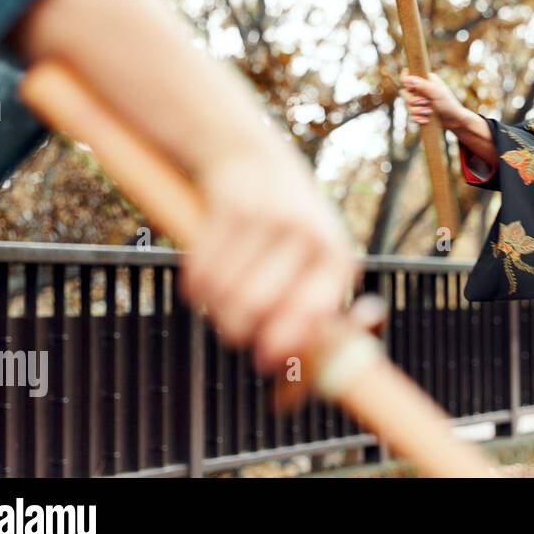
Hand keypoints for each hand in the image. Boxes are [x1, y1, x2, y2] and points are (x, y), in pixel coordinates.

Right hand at [182, 151, 359, 374]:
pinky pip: (200, 269)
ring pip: (224, 292)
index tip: (264, 361)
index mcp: (339, 258)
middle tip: (232, 331)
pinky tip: (201, 280)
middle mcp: (311, 236)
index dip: (286, 342)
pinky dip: (194, 285)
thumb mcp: (317, 261)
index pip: (313, 312)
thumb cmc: (291, 229)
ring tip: (218, 299)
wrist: (256, 159)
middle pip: (258, 307)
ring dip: (212, 307)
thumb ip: (312, 314)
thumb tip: (296, 374)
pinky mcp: (232, 207)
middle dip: (237, 329)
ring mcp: (271, 219)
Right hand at [400, 67, 466, 128]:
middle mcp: (421, 89)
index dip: (405, 81)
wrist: (455, 120)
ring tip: (428, 113)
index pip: (408, 75)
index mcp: (425, 79)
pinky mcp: (419, 111)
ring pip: (407, 105)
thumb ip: (423, 85)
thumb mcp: (437, 93)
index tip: (411, 89)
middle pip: (404, 93)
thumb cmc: (449, 104)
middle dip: (413, 101)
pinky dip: (417, 118)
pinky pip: (410, 115)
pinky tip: (426, 120)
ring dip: (416, 111)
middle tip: (425, 103)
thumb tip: (408, 78)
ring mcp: (419, 100)